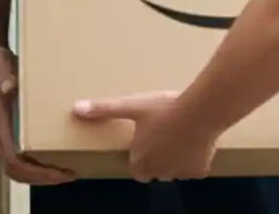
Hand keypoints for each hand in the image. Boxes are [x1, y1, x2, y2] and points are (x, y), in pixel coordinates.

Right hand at [0, 46, 75, 185]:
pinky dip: (39, 163)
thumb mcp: (1, 65)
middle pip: (17, 171)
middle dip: (43, 178)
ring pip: (20, 166)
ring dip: (42, 173)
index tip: (57, 173)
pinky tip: (58, 154)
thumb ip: (5, 75)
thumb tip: (9, 86)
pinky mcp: (11, 132)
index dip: (35, 172)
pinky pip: (23, 156)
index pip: (13, 161)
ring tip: (67, 170)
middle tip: (69, 175)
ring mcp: (4, 135)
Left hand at [73, 91, 218, 182]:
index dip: (141, 154)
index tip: (146, 139)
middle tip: (163, 132)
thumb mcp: (132, 105)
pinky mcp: (199, 171)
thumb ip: (105, 110)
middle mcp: (160, 173)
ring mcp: (181, 173)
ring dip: (175, 157)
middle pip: (156, 170)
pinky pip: (194, 168)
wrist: (202, 110)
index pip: (137, 169)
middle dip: (158, 156)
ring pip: (175, 169)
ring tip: (180, 133)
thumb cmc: (164, 109)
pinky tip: (194, 140)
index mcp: (141, 162)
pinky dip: (194, 158)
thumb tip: (76, 108)